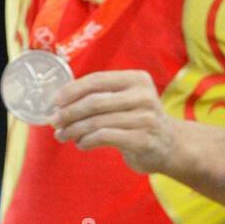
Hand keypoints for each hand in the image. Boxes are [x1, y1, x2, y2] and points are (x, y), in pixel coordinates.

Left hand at [50, 70, 178, 174]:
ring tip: (62, 135)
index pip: (96, 80)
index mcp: (136, 78)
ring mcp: (145, 118)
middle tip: (54, 121)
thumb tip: (60, 102)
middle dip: (69, 112)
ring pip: (97, 122)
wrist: (171, 145)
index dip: (72, 90)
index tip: (54, 101)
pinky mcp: (143, 140)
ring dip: (74, 130)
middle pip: (95, 102)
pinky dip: (87, 141)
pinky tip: (80, 144)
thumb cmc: (139, 118)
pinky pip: (106, 138)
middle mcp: (143, 95)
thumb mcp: (126, 98)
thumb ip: (101, 95)